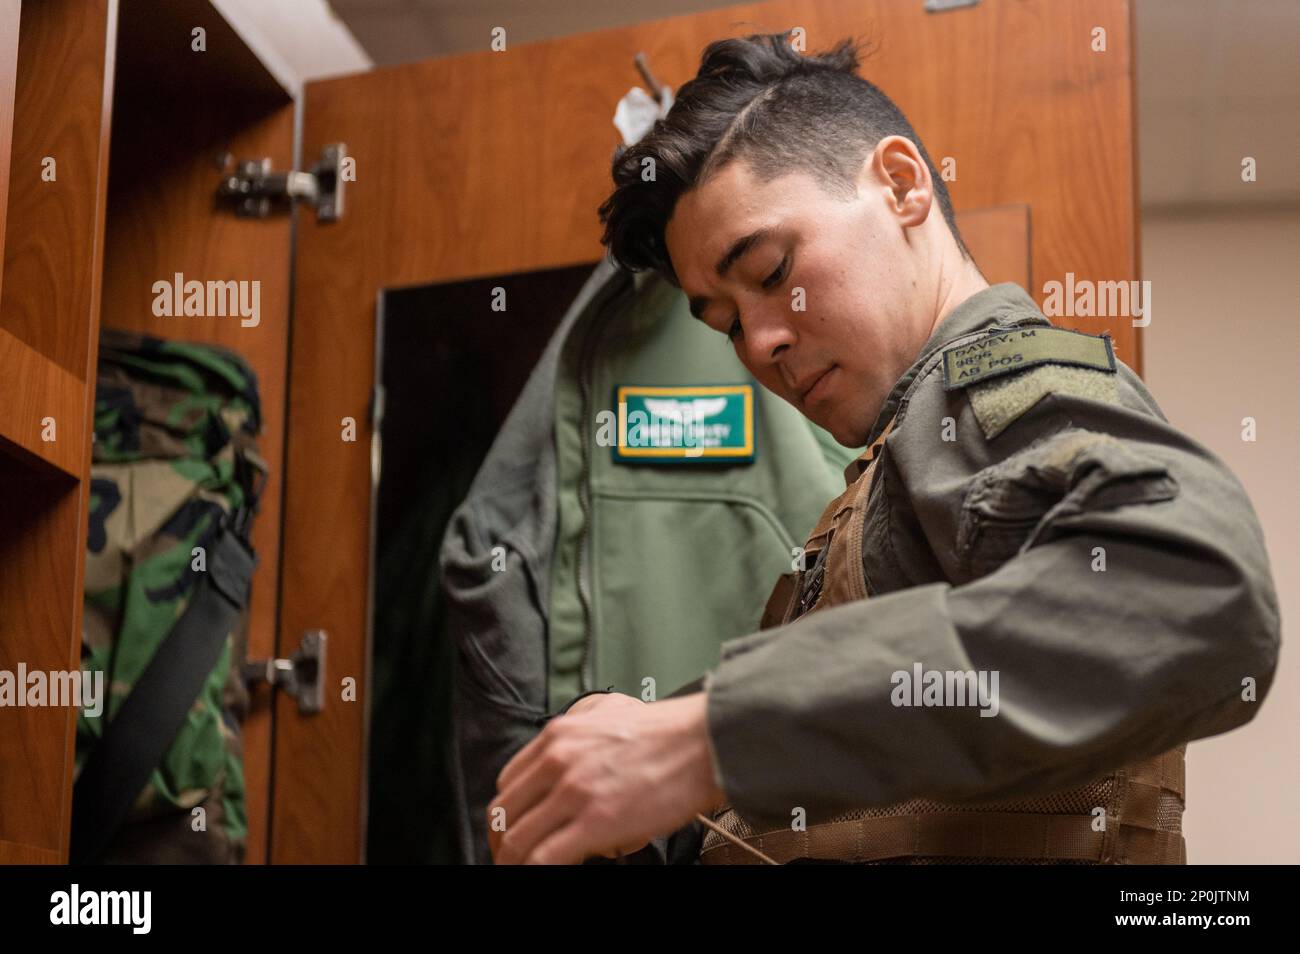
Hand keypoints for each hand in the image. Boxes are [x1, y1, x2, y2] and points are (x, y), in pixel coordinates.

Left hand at [488, 693, 725, 863]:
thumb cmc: (668, 731)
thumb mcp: (609, 709)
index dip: (508, 814)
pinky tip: (545, 872)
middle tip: (513, 858)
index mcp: (558, 735)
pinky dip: (536, 870)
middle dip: (503, 843)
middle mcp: (557, 761)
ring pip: (517, 841)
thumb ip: (580, 725)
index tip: (515, 829)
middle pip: (504, 814)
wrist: (704, 742)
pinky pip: (544, 858)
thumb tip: (569, 747)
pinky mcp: (594, 823)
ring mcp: (574, 793)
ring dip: (514, 861)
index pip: (507, 783)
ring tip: (524, 871)